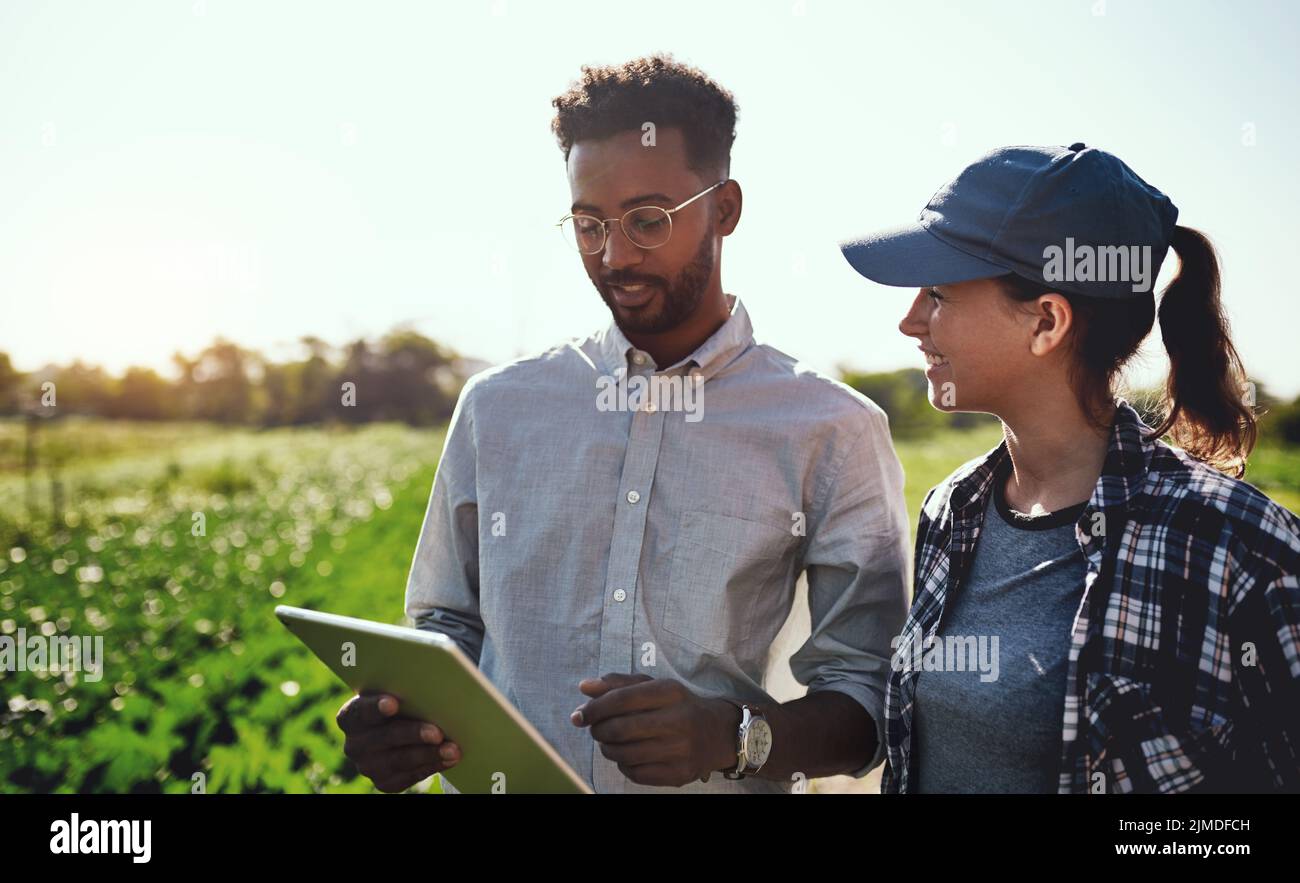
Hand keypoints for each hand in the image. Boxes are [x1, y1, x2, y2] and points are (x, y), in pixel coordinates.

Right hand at [336, 692, 460, 792]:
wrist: (398, 731)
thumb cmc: (402, 703)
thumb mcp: (397, 692)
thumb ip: (405, 688)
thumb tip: (434, 682)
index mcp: (350, 716)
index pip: (360, 711)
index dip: (375, 707)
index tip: (393, 704)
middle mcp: (354, 744)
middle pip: (385, 738)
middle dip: (413, 734)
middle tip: (437, 733)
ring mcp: (367, 766)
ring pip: (400, 760)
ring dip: (429, 754)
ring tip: (453, 749)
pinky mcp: (384, 782)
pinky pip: (409, 776)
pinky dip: (432, 765)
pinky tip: (449, 759)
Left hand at [569, 673, 739, 786]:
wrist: (719, 734)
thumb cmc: (677, 706)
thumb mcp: (654, 687)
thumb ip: (618, 684)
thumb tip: (584, 686)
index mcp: (670, 692)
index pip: (622, 699)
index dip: (594, 709)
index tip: (579, 716)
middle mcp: (678, 720)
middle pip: (620, 729)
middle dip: (598, 731)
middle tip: (595, 730)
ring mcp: (680, 750)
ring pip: (624, 754)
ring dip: (607, 749)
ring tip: (609, 742)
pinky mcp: (679, 774)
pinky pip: (636, 774)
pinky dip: (623, 765)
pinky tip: (627, 756)